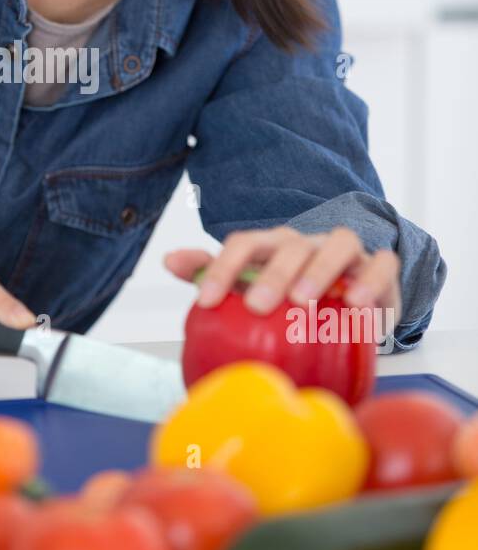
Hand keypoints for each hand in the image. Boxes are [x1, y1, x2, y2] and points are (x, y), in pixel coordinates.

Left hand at [164, 225, 400, 324]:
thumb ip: (210, 273)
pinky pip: (381, 265)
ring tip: (304, 301)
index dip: (222, 268)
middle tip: (257, 306)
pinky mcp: (381, 270)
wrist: (353, 302)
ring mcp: (347, 253)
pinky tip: (357, 306)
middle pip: (289, 245)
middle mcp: (309, 243)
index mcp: (274, 246)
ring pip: (338, 244)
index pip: (244, 243)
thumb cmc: (294, 294)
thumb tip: (167, 260)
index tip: (204, 302)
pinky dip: (370, 281)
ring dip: (320, 270)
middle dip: (271, 274)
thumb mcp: (252, 285)